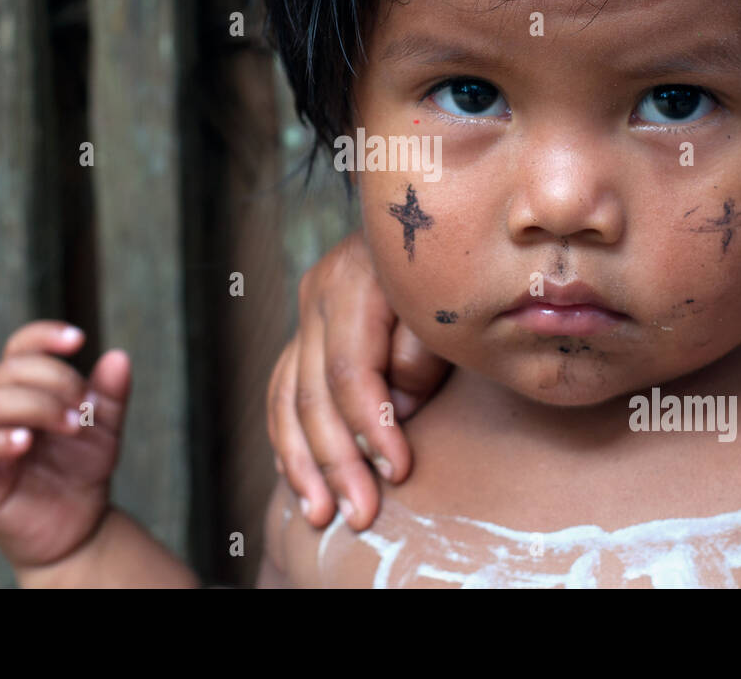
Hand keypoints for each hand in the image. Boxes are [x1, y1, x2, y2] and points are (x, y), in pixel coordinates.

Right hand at [0, 321, 130, 570]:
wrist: (78, 527)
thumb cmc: (81, 471)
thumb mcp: (105, 430)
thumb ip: (111, 395)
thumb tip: (119, 356)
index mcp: (24, 388)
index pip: (21, 347)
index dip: (44, 336)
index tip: (79, 340)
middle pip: (10, 370)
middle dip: (54, 380)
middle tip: (85, 408)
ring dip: (36, 406)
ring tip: (72, 426)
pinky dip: (0, 440)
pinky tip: (27, 442)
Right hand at [266, 230, 449, 530]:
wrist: (436, 224)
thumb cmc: (457, 272)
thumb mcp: (449, 306)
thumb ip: (422, 355)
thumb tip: (396, 413)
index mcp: (355, 281)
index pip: (349, 370)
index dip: (371, 427)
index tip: (400, 473)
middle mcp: (319, 293)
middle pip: (312, 392)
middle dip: (335, 460)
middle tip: (360, 514)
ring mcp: (307, 314)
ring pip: (287, 398)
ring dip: (302, 463)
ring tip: (320, 515)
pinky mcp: (306, 333)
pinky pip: (284, 392)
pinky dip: (289, 440)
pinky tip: (300, 480)